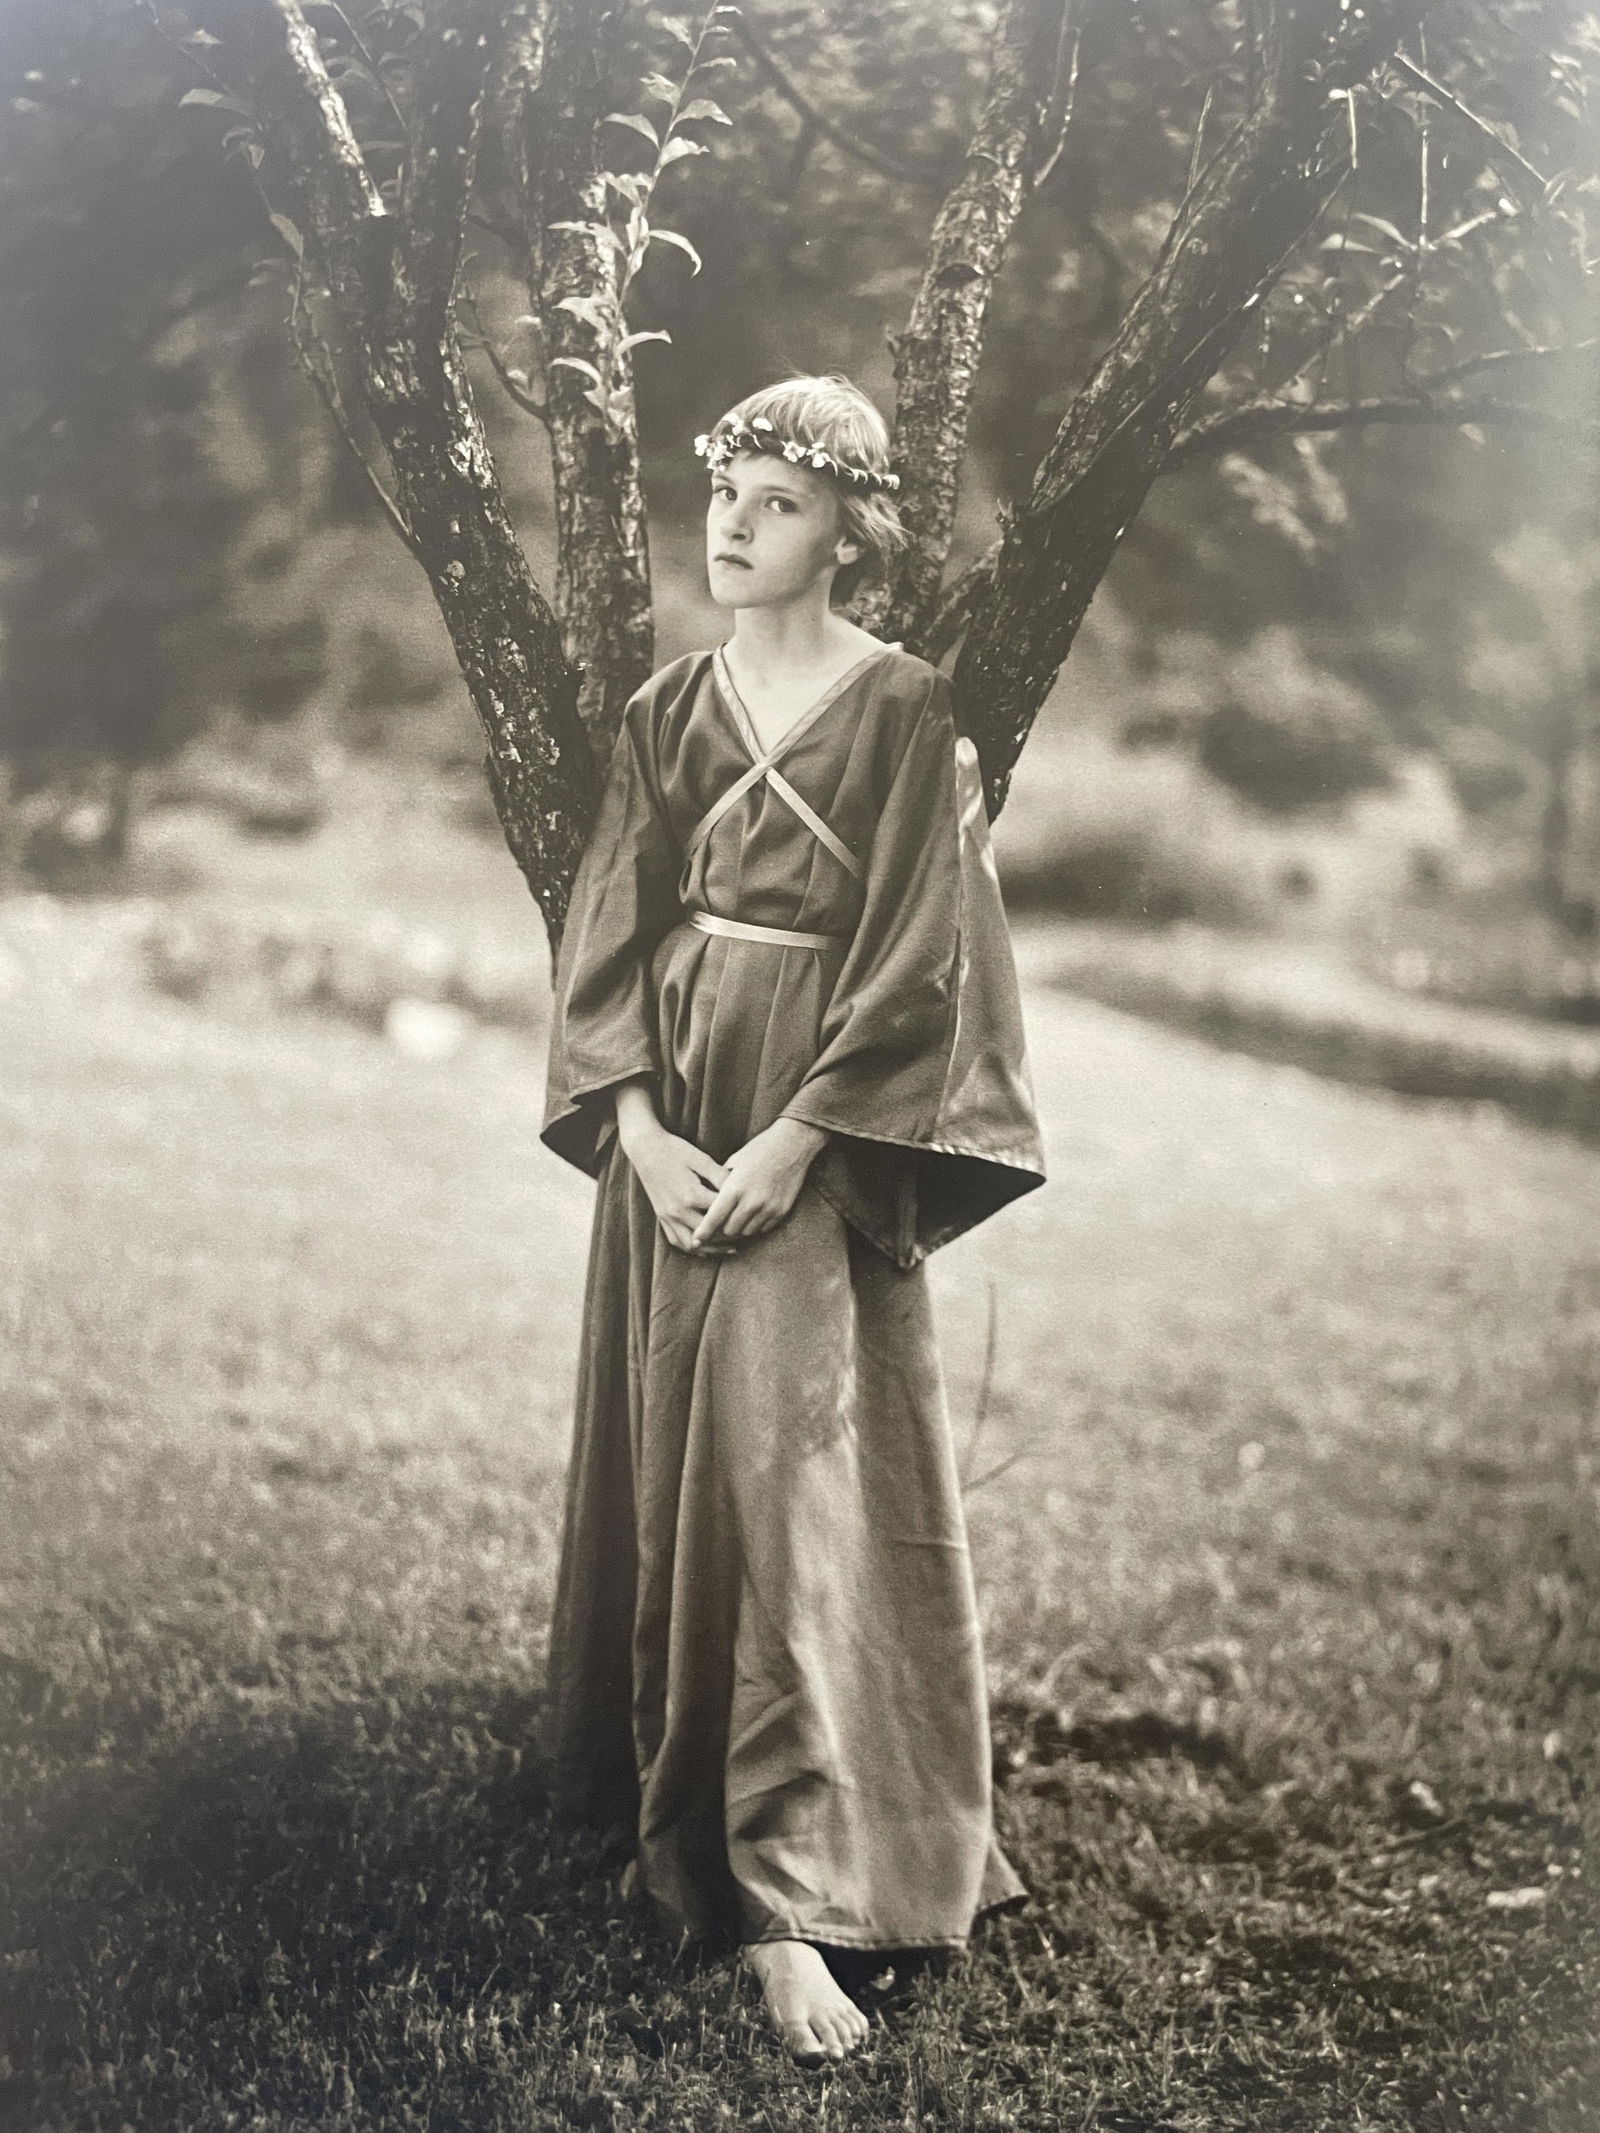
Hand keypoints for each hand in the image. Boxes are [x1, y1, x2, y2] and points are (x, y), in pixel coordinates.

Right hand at [616, 1090, 732, 1254]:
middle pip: (709, 1233)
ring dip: (711, 1249)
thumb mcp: (701, 1159)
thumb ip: (720, 1176)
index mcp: (691, 1195)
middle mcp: (678, 1211)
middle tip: (747, 1234)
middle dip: (729, 1236)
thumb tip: (740, 1187)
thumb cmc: (674, 1149)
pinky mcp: (661, 1217)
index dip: (737, 1215)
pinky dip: (692, 1247)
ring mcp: (667, 1216)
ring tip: (730, 1248)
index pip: (720, 1213)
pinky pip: (676, 1240)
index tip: (750, 1215)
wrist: (645, 1147)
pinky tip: (705, 1247)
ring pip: (692, 1244)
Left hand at [691, 1117, 827, 1249]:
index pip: (714, 1218)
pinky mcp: (781, 1211)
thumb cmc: (760, 1149)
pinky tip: (756, 1211)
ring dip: (741, 1227)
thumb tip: (708, 1198)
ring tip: (740, 1214)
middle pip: (729, 1230)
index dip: (703, 1232)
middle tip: (722, 1222)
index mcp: (734, 1188)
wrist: (793, 1143)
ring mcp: (768, 1208)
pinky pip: (763, 1228)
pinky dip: (757, 1224)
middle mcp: (751, 1202)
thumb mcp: (734, 1162)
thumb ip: (720, 1182)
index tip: (695, 1241)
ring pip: (747, 1232)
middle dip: (724, 1227)